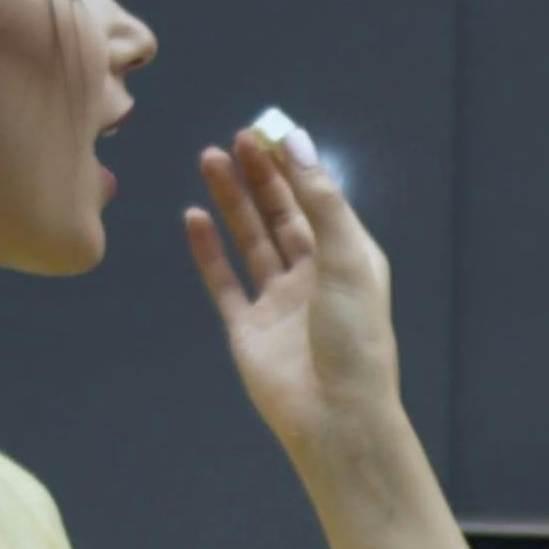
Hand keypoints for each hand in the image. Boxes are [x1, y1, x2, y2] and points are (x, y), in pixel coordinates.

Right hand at [185, 127, 402, 462]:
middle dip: (259, 177)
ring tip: (209, 159)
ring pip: (250, 241)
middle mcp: (313, 276)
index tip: (267, 132)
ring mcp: (278, 303)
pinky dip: (208, 250)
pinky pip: (224, 282)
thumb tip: (296, 141)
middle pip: (281, 215)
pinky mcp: (247, 328)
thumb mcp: (348, 258)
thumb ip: (321, 200)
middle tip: (234, 139)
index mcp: (347, 259)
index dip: (292, 167)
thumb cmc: (354, 337)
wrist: (335, 416)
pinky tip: (193, 217)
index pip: (317, 201)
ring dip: (232, 201)